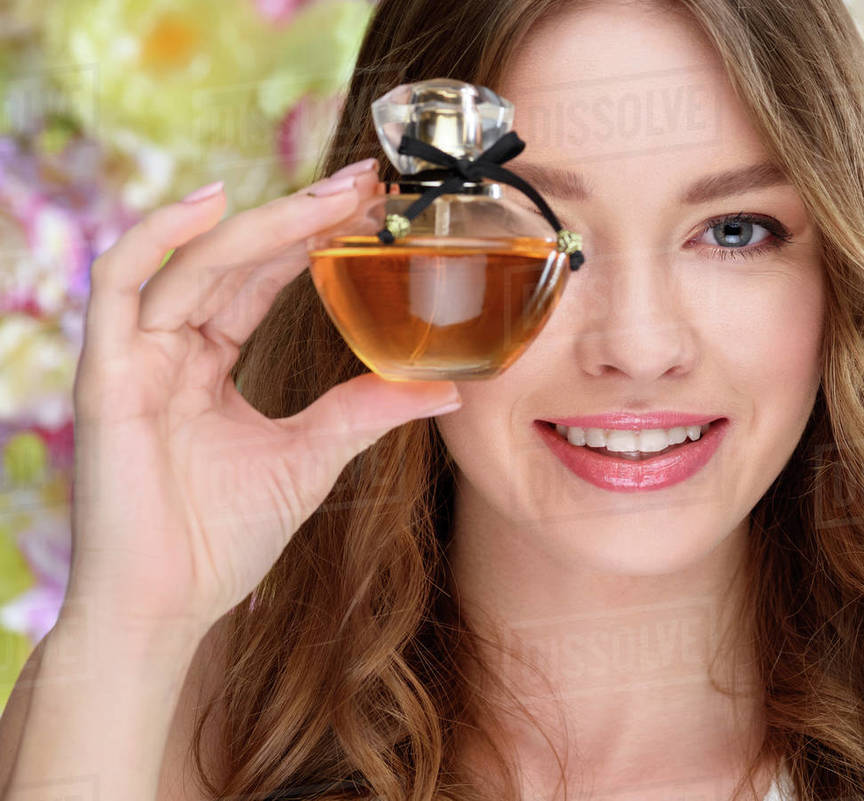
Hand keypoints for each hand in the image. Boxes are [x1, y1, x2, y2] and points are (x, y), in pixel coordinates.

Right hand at [66, 161, 461, 634]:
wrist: (167, 608)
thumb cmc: (225, 539)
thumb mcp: (313, 458)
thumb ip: (367, 411)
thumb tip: (448, 386)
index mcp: (208, 361)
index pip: (261, 278)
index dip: (310, 237)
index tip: (370, 207)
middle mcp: (169, 347)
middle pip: (234, 257)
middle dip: (299, 216)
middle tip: (365, 182)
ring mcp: (134, 355)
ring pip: (194, 261)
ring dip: (262, 222)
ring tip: (329, 195)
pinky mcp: (106, 374)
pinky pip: (120, 282)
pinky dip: (160, 236)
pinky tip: (216, 204)